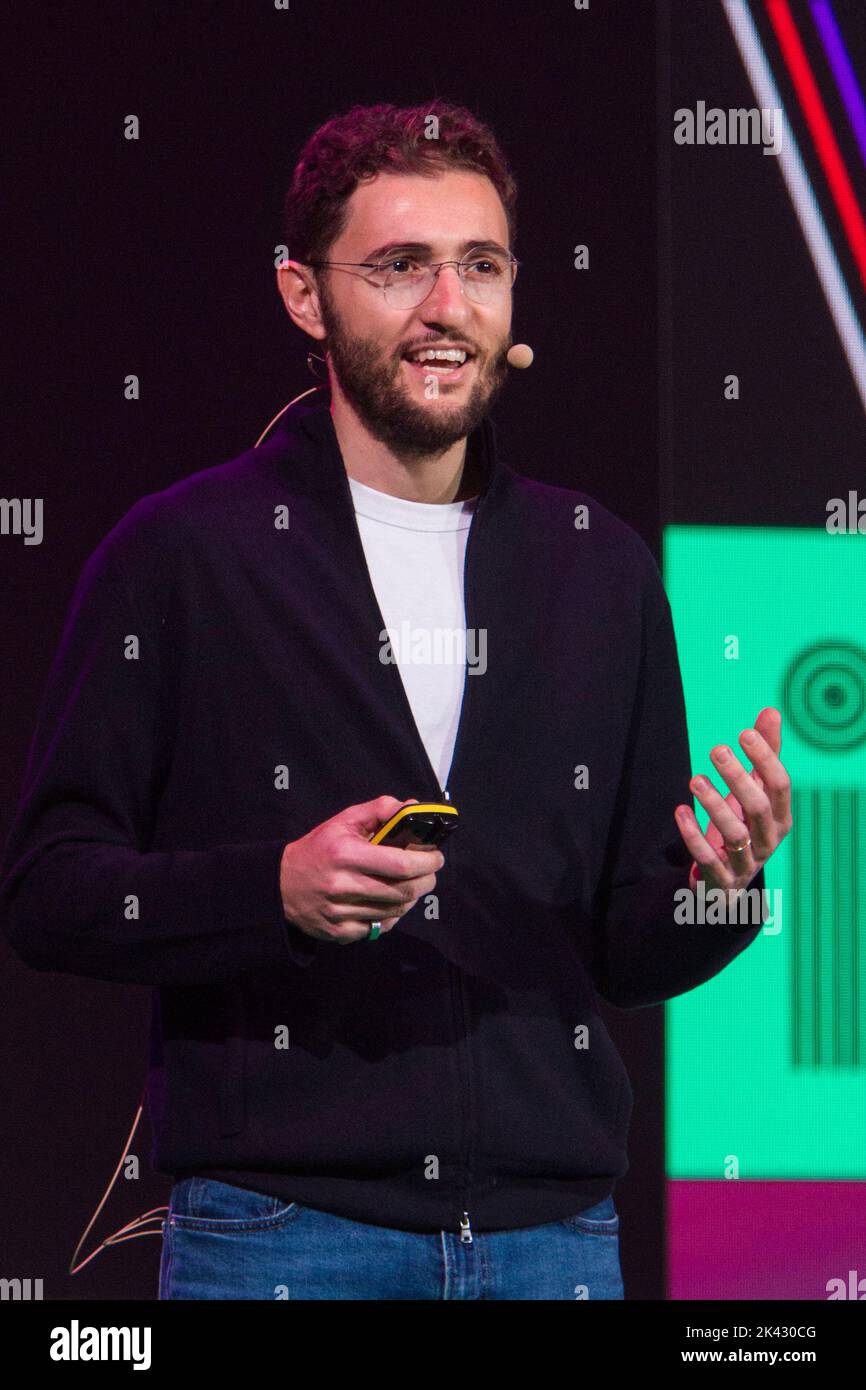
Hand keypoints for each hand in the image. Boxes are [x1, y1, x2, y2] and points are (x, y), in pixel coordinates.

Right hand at [279, 795, 444, 943]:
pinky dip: (392, 916)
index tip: (436, 857)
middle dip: (426, 881)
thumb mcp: (343, 821)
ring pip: (395, 911)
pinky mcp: (339, 933)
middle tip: (430, 873)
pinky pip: (378, 928)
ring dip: (412, 898)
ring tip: (413, 885)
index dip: (426, 862)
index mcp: (346, 854)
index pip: (400, 863)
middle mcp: (343, 885)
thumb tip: (412, 807)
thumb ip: (379, 810)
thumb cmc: (318, 848)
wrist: (280, 885)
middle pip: (403, 891)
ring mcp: (341, 913)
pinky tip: (391, 903)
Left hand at [675, 706, 792, 892]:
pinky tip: (680, 812)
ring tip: (695, 779)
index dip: (766, 759)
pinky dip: (693, 836)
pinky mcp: (722, 879)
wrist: (727, 883)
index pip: (781, 785)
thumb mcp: (753, 792)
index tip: (744, 733)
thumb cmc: (743, 825)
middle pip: (759, 807)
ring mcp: (747, 863)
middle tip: (716, 749)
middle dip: (738, 778)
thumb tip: (771, 711)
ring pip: (736, 834)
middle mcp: (769, 840)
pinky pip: (709, 859)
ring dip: (715, 805)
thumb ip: (764, 754)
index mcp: (781, 817)